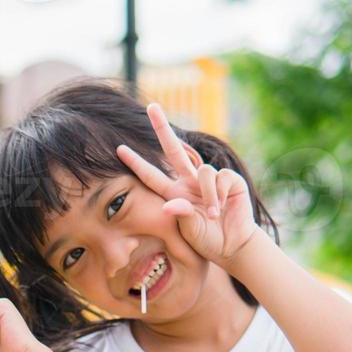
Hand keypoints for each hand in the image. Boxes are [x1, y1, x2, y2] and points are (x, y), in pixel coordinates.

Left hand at [115, 103, 258, 267]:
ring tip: (212, 214)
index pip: (151, 175)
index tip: (119, 149)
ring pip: (203, 171)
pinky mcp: (229, 179)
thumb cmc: (206, 240)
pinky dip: (219, 193)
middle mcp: (189, 181)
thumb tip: (169, 205)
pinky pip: (220, 176)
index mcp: (174, 193)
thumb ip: (180, 215)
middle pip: (173, 149)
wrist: (232, 245)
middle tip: (151, 107)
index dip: (136, 162)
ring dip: (207, 195)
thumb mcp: (189, 230)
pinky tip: (223, 206)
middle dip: (162, 127)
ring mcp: (209, 178)